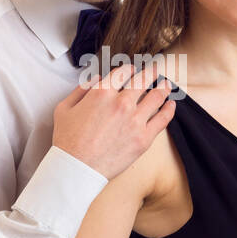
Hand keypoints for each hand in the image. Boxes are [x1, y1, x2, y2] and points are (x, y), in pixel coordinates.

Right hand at [53, 61, 175, 179]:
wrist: (77, 169)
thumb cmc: (68, 141)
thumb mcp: (64, 108)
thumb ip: (80, 90)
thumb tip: (95, 79)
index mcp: (102, 93)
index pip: (122, 72)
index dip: (129, 68)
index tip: (133, 69)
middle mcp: (121, 103)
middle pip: (142, 80)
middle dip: (150, 72)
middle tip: (155, 69)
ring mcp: (135, 121)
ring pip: (156, 96)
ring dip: (163, 87)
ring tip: (166, 84)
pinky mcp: (143, 138)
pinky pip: (163, 119)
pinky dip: (169, 109)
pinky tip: (171, 104)